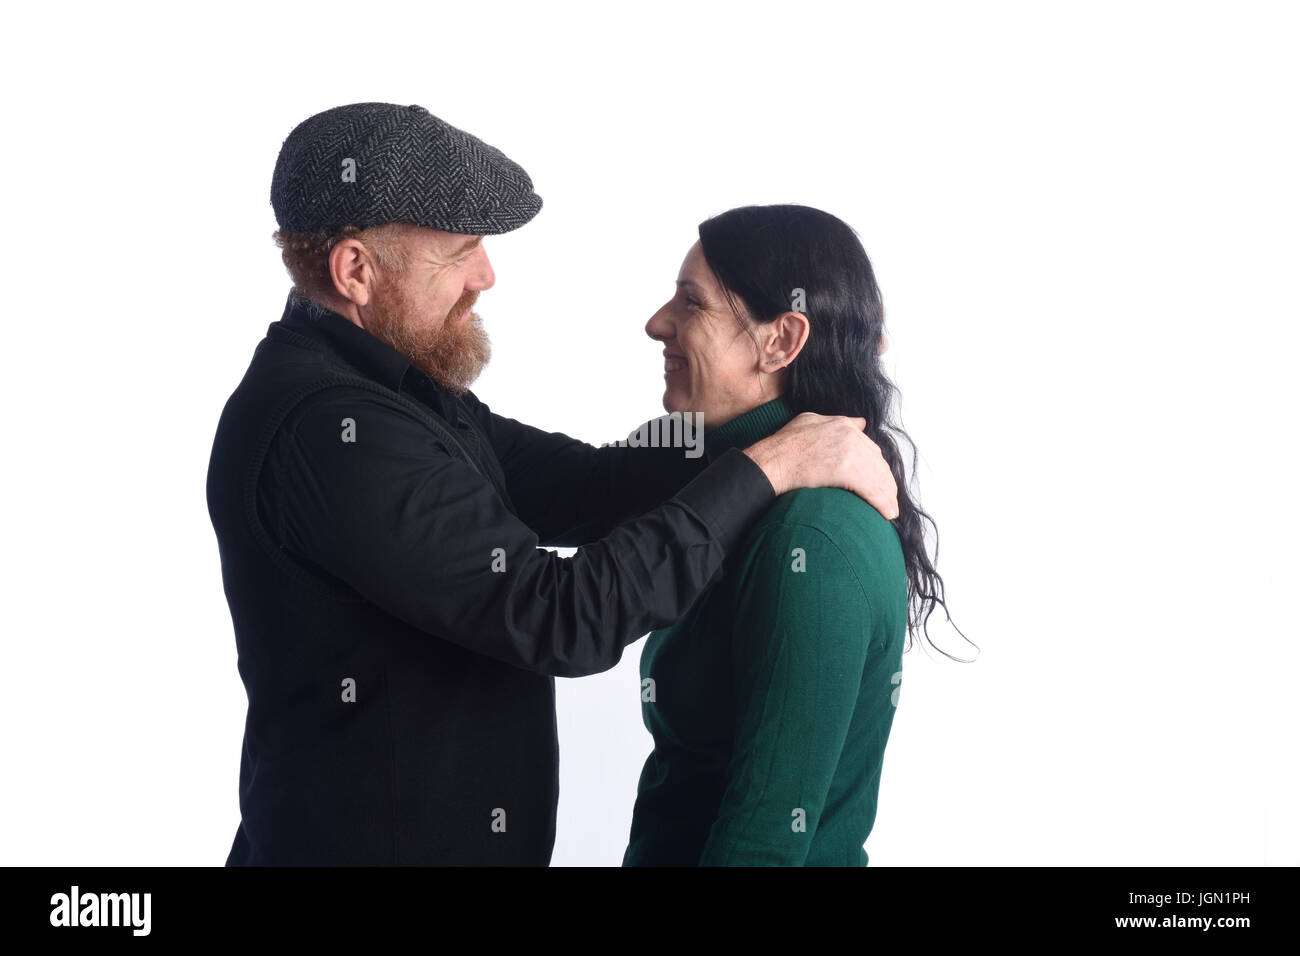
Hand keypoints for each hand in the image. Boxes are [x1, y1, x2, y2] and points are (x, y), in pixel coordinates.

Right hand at [742, 413, 899, 519]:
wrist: (770, 462)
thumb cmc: (782, 447)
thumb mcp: (809, 421)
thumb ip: (834, 421)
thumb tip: (859, 423)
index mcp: (843, 425)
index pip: (871, 448)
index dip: (877, 467)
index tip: (879, 480)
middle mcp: (850, 435)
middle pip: (879, 463)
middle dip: (886, 483)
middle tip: (889, 500)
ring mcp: (849, 451)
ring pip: (878, 477)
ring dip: (887, 496)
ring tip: (889, 511)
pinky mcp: (846, 470)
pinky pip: (872, 489)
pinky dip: (882, 503)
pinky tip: (886, 513)